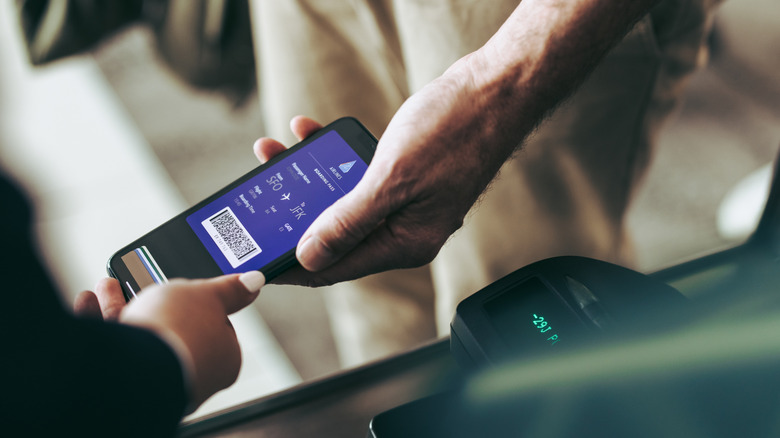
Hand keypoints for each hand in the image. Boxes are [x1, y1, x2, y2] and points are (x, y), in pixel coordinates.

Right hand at [74, 272, 264, 410]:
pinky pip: (112, 346)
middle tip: (141, 279)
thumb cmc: (180, 331)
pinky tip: (89, 300)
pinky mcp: (123, 382)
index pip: (214, 326)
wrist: (134, 365)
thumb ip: (229, 289)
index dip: (198, 304)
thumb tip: (256, 281)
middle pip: (172, 328)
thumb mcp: (208, 294)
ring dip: (119, 305)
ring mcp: (158, 378)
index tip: (183, 289)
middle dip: (152, 299)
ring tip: (108, 284)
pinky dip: (99, 321)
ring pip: (139, 335)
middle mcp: (191, 373)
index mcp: (221, 360)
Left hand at [255, 58, 520, 286]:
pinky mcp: (404, 176)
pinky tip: (311, 132)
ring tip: (276, 151)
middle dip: (293, 212)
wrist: (496, 90)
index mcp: (405, 243)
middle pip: (335, 232)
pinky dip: (332, 157)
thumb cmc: (455, 132)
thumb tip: (310, 256)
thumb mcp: (391, 178)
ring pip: (342, 200)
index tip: (257, 256)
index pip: (337, 266)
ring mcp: (404, 202)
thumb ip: (348, 221)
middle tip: (256, 195)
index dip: (293, 263)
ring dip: (308, 177)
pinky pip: (356, 175)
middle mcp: (404, 229)